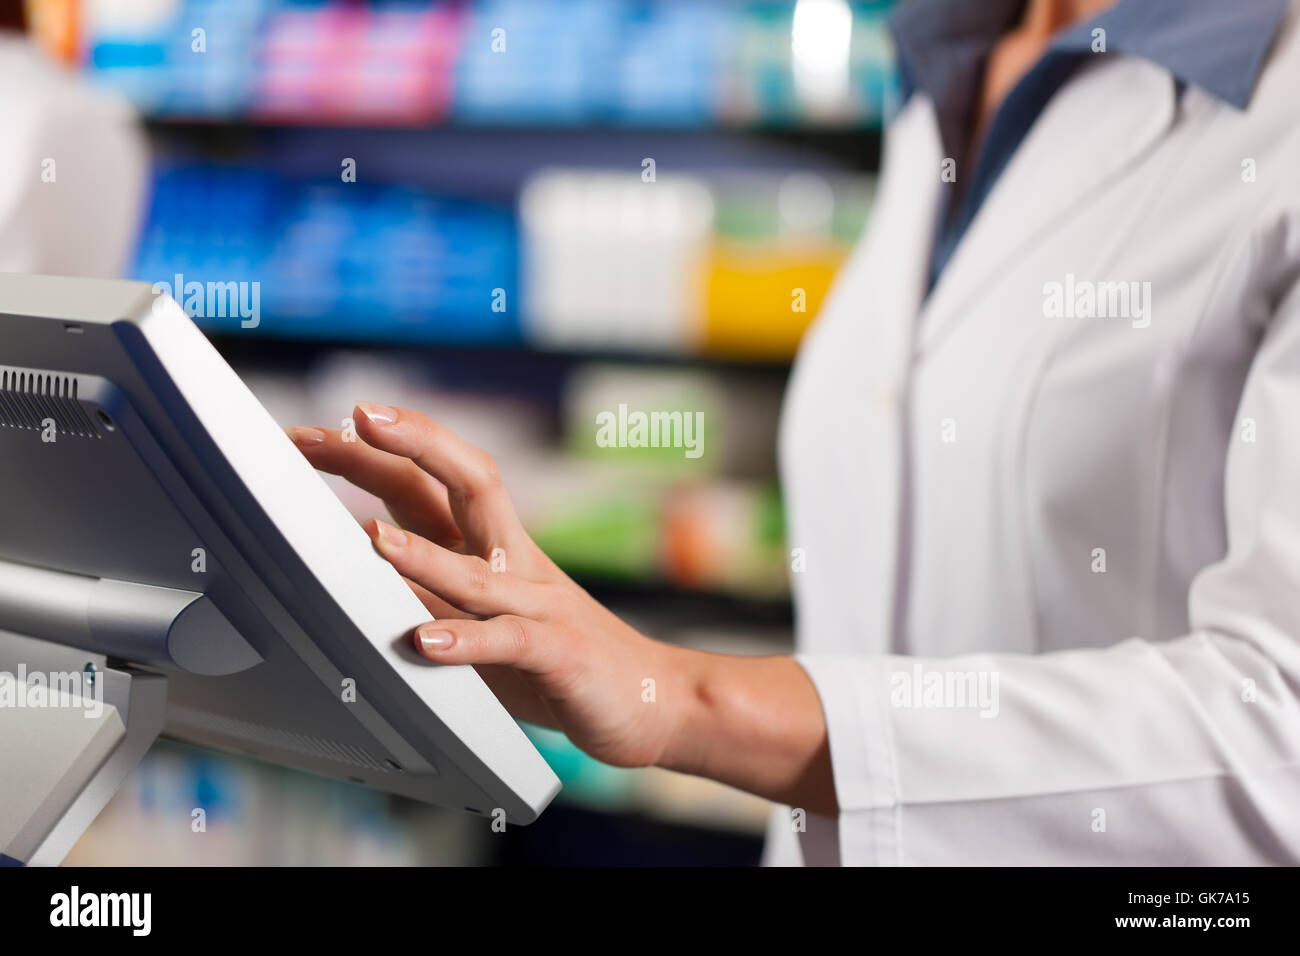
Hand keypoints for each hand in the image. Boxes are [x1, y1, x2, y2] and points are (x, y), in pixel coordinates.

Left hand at [287, 402, 833, 809]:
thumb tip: (352, 570)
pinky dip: (466, 641)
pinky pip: (509, 642)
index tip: (313, 432)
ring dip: (424, 554)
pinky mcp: (559, 653)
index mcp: (496, 548)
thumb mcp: (485, 618)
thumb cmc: (561, 661)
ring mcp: (541, 604)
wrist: (658, 698)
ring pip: (479, 570)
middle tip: (355, 419)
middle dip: (412, 445)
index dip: (378, 450)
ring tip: (372, 541)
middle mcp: (517, 563)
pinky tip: (426, 643)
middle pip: (470, 482)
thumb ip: (432, 590)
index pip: (434, 479)